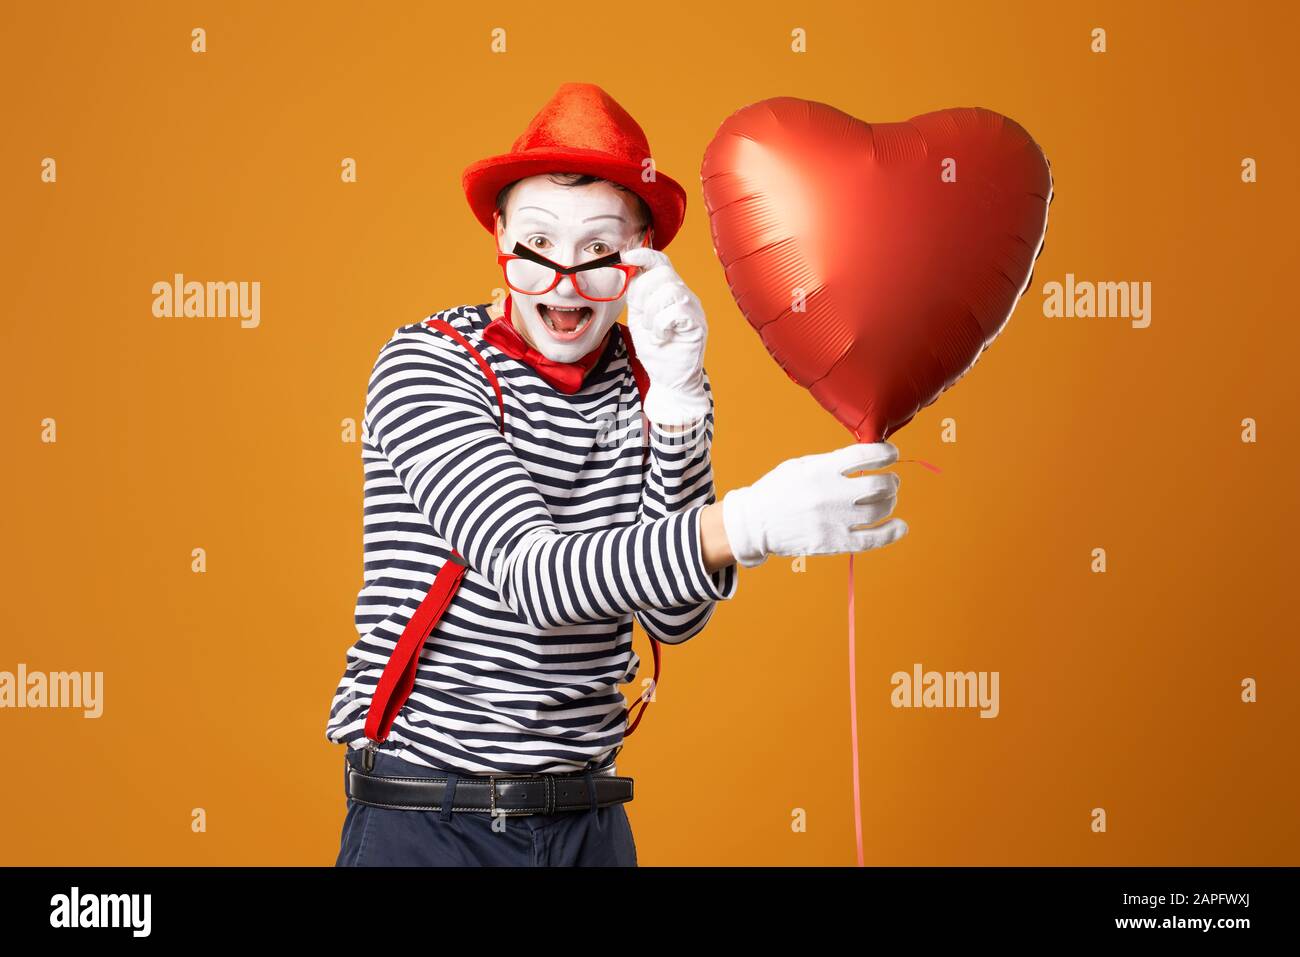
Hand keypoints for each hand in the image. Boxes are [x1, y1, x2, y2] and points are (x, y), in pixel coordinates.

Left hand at [620, 247, 710, 426]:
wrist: (670, 380)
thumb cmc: (657, 351)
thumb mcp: (640, 317)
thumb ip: (637, 295)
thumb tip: (629, 271)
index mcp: (672, 292)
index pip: (662, 262)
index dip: (644, 255)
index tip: (626, 257)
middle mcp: (686, 296)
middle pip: (662, 273)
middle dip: (643, 293)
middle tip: (642, 317)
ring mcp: (694, 310)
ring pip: (668, 291)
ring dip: (651, 314)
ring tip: (653, 332)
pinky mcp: (698, 325)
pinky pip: (675, 310)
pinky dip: (660, 325)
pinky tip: (661, 337)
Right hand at [720, 442, 907, 567]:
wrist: (754, 523)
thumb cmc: (778, 490)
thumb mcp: (801, 466)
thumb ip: (832, 462)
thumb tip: (866, 458)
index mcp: (821, 469)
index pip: (866, 455)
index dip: (886, 453)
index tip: (891, 454)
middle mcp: (830, 493)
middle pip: (879, 485)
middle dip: (891, 480)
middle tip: (890, 481)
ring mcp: (834, 520)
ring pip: (880, 510)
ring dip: (891, 502)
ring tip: (887, 499)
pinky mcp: (834, 542)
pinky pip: (872, 539)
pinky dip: (891, 532)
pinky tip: (900, 526)